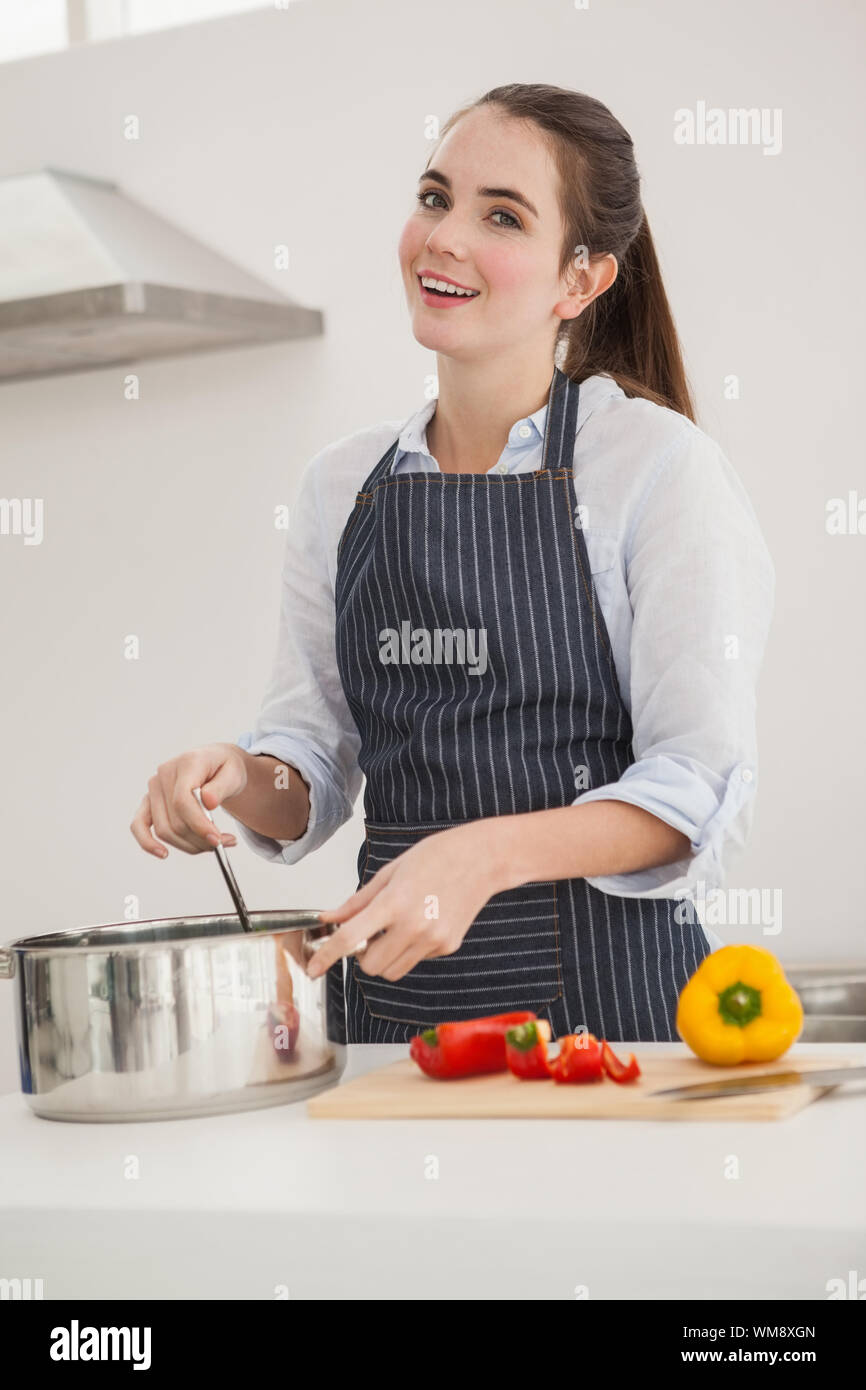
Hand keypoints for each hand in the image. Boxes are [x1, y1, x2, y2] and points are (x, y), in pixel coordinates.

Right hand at [130, 742, 248, 857]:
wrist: (215, 763)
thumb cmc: (224, 768)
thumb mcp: (234, 773)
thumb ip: (221, 787)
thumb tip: (208, 801)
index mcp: (187, 763)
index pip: (182, 800)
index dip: (198, 824)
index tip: (216, 839)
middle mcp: (165, 774)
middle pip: (175, 820)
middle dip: (200, 839)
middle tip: (222, 843)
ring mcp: (154, 788)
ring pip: (164, 829)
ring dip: (188, 845)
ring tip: (212, 844)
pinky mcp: (148, 802)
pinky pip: (139, 825)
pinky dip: (148, 842)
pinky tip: (163, 853)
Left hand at [308, 823, 502, 980]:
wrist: (483, 859)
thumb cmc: (437, 856)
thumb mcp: (391, 871)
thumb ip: (358, 901)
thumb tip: (330, 919)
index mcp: (394, 902)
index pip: (350, 938)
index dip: (326, 957)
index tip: (313, 969)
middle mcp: (414, 926)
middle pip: (370, 966)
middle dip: (362, 955)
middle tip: (369, 933)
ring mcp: (433, 940)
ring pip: (393, 971)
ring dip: (384, 958)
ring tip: (395, 928)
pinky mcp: (448, 947)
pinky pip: (416, 960)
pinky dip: (409, 950)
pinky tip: (422, 923)